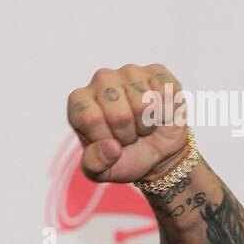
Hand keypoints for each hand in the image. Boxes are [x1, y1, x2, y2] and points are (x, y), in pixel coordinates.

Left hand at [67, 63, 189, 184]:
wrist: (155, 155)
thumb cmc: (122, 158)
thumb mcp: (100, 171)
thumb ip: (94, 163)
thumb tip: (111, 147)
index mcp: (79, 102)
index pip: (90, 118)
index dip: (104, 138)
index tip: (107, 142)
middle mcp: (101, 80)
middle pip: (118, 114)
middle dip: (126, 134)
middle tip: (126, 135)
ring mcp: (129, 72)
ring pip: (143, 104)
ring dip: (145, 124)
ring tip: (140, 125)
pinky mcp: (156, 71)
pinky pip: (163, 95)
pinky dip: (163, 114)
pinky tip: (156, 114)